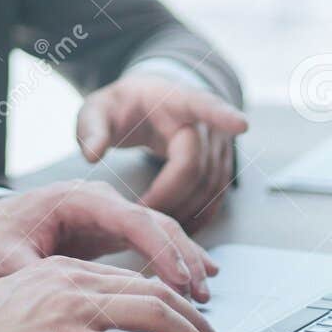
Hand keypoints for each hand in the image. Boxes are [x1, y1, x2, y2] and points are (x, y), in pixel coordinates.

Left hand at [0, 180, 218, 300]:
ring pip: (160, 229)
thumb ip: (28, 271)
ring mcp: (110, 212)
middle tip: (201, 293)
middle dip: (183, 256)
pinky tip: (196, 280)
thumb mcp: (4, 255)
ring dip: (185, 259)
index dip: (159, 248)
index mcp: (77, 198)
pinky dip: (175, 258)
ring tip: (205, 293)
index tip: (180, 278)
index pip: (130, 218)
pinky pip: (153, 240)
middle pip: (155, 221)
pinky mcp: (113, 228)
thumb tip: (48, 294)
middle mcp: (100, 200)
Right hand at [0, 257, 223, 331]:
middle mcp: (72, 280)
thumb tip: (101, 327)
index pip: (132, 276)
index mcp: (63, 268)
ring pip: (154, 310)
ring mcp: (72, 308)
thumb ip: (64, 304)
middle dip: (192, 315)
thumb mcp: (27, 303)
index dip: (170, 297)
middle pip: (152, 288)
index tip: (189, 318)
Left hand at [75, 73, 247, 230]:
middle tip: (137, 213)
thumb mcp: (98, 108)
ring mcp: (218, 147)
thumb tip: (91, 155)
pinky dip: (198, 217)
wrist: (149, 105)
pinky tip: (176, 231)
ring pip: (211, 187)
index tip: (241, 124)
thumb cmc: (124, 106)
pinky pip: (216, 198)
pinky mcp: (220, 168)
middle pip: (197, 166)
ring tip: (152, 226)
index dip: (223, 116)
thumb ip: (91, 127)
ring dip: (184, 211)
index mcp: (177, 100)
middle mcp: (206, 123)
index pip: (204, 105)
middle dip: (169, 196)